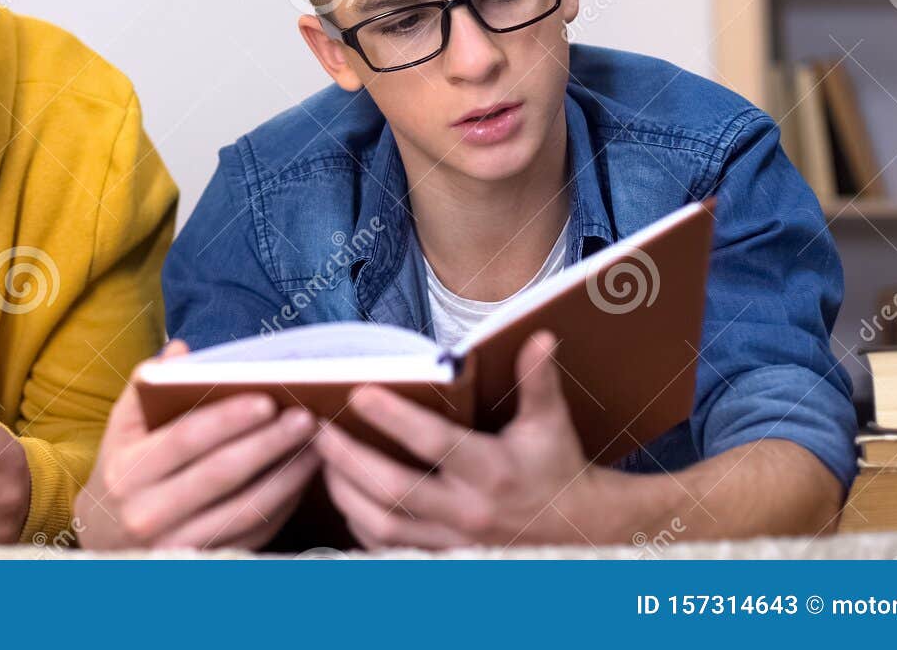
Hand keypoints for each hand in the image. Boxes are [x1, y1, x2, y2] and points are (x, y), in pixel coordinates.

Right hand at [75, 341, 321, 550]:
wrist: (105, 538)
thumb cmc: (123, 469)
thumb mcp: (123, 427)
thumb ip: (146, 386)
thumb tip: (181, 351)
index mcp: (127, 471)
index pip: (185, 439)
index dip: (227, 419)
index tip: (266, 399)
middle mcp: (146, 513)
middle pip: (221, 474)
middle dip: (269, 443)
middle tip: (305, 418)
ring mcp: (175, 545)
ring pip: (244, 509)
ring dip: (286, 476)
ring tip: (316, 446)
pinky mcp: (202, 562)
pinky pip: (251, 534)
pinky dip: (281, 505)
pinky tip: (301, 478)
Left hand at [316, 332, 623, 549]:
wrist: (579, 533)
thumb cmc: (555, 467)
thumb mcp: (550, 423)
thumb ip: (538, 381)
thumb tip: (540, 337)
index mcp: (492, 471)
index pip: (434, 443)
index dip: (394, 417)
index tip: (358, 392)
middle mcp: (469, 511)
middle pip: (393, 489)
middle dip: (347, 458)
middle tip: (317, 429)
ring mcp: (452, 541)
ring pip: (381, 524)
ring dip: (343, 491)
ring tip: (320, 458)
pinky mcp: (442, 559)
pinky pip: (387, 548)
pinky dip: (357, 523)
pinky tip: (342, 494)